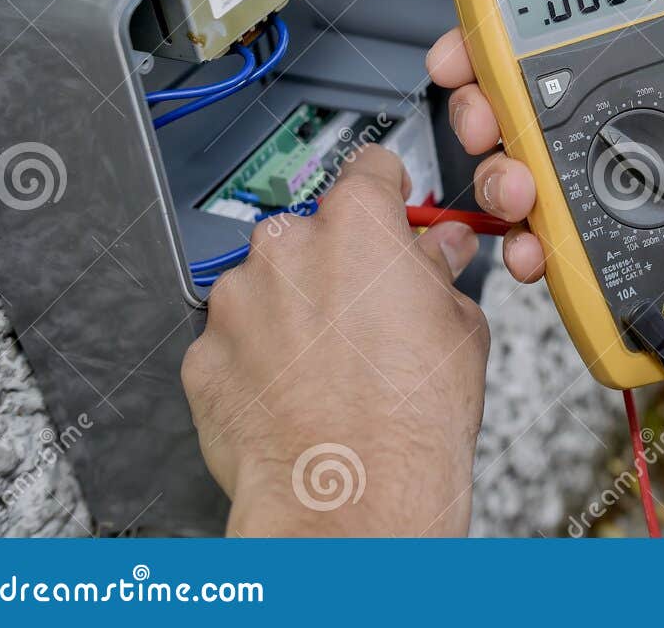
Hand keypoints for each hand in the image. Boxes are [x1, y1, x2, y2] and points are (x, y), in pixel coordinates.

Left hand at [180, 147, 489, 535]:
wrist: (351, 495)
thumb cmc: (409, 419)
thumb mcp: (461, 327)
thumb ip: (441, 272)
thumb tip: (440, 253)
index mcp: (357, 224)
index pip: (369, 169)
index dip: (388, 190)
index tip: (391, 205)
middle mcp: (288, 247)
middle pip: (313, 231)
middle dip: (338, 263)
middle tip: (370, 313)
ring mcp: (237, 301)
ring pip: (268, 286)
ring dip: (292, 310)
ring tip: (332, 366)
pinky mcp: (203, 356)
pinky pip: (234, 340)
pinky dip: (258, 358)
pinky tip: (295, 393)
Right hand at [426, 0, 663, 290]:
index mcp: (617, 54)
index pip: (523, 40)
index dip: (477, 42)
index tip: (461, 54)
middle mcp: (599, 113)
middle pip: (499, 109)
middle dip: (475, 115)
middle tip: (489, 124)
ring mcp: (602, 177)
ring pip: (512, 178)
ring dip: (497, 184)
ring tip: (525, 189)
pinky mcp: (612, 235)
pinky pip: (550, 241)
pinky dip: (530, 246)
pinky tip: (540, 243)